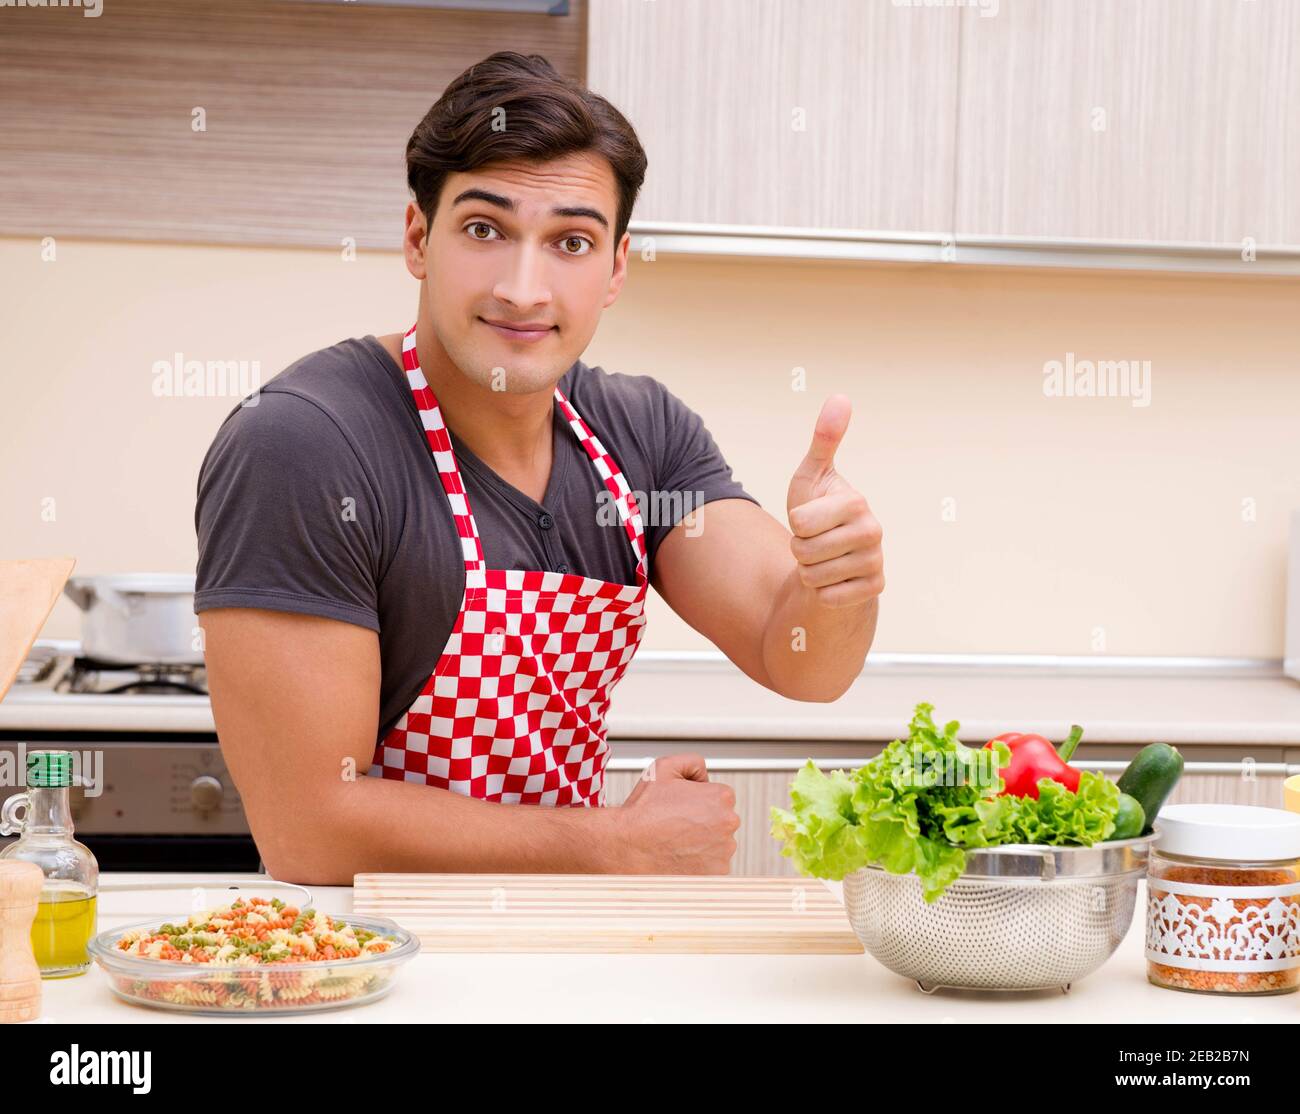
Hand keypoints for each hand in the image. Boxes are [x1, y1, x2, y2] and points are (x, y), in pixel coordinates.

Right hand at [616, 754, 739, 873]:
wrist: (627, 847)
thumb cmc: (643, 811)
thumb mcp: (663, 767)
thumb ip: (692, 762)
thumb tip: (704, 775)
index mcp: (721, 797)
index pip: (719, 797)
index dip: (698, 800)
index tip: (681, 807)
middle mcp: (728, 823)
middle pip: (720, 820)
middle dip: (703, 821)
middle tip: (676, 824)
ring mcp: (724, 850)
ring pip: (717, 844)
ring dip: (702, 843)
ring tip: (675, 841)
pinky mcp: (716, 873)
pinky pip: (712, 866)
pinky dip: (699, 863)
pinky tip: (679, 856)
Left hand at [785, 395, 883, 608]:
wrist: (832, 555)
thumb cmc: (817, 511)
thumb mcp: (811, 476)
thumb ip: (824, 439)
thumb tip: (841, 397)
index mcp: (857, 502)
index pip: (801, 523)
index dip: (795, 524)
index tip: (809, 520)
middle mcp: (873, 531)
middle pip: (804, 552)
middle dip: (799, 550)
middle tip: (814, 541)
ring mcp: (875, 561)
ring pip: (813, 577)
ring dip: (808, 571)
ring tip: (823, 559)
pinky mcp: (873, 588)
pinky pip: (828, 597)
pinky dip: (822, 592)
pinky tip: (834, 579)